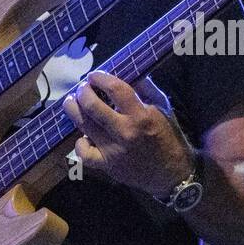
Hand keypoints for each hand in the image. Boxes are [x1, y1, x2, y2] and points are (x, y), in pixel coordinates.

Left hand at [62, 70, 195, 198]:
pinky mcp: (107, 165)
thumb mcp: (162, 108)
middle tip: (82, 88)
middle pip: (92, 106)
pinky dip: (80, 144)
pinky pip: (84, 154)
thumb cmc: (167, 137)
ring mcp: (113, 150)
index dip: (100, 78)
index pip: (115, 89)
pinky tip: (84, 137)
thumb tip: (127, 71)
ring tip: (72, 103)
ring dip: (74, 110)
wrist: (171, 173)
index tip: (94, 75)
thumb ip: (145, 89)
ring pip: (84, 126)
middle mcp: (125, 131)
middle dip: (82, 92)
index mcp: (141, 115)